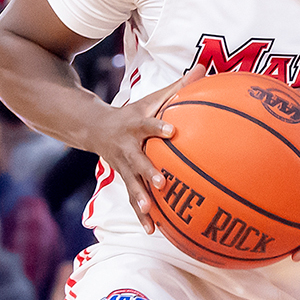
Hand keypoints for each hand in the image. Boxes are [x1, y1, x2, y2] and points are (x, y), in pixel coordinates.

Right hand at [93, 66, 204, 234]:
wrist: (95, 129)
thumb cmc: (134, 113)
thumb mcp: (151, 98)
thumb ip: (178, 86)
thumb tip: (204, 68)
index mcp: (135, 126)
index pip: (148, 124)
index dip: (158, 127)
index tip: (171, 131)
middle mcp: (127, 147)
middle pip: (137, 161)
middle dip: (148, 172)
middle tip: (162, 182)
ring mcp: (123, 166)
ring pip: (131, 184)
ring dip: (140, 199)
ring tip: (150, 212)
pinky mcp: (123, 179)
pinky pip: (132, 199)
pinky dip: (141, 216)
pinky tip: (152, 231)